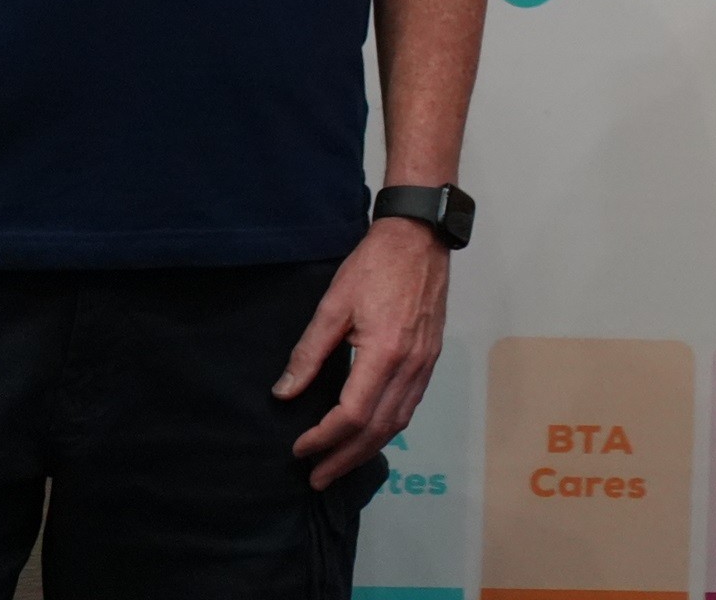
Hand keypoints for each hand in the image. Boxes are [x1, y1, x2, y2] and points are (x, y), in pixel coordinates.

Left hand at [278, 217, 449, 486]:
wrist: (420, 237)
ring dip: (367, 450)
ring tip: (339, 465)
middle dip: (345, 458)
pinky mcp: (430, 358)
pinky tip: (370, 435)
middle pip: (378, 429)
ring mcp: (425, 364)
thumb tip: (284, 393)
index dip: (324, 438)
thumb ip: (309, 352)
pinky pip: (410, 406)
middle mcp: (410, 366)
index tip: (299, 449)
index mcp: (384, 353)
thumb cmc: (374, 266)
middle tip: (316, 479)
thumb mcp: (333, 304)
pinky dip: (388, 429)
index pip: (353, 414)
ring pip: (398, 422)